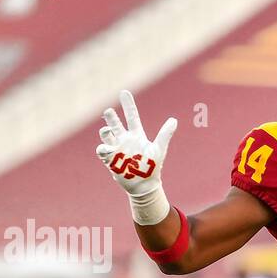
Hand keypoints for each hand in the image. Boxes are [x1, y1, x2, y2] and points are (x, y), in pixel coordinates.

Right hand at [96, 90, 177, 223]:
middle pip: (116, 123)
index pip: (131, 116)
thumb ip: (165, 134)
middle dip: (111, 116)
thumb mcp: (159, 149)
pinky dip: (103, 148)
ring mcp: (117, 148)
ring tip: (107, 130)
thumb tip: (174, 120)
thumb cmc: (152, 167)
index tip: (124, 92)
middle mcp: (125, 139)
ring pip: (106, 134)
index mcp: (137, 135)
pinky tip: (108, 149)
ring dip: (105, 131)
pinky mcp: (110, 158)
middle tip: (109, 111)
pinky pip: (102, 150)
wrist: (144, 185)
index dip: (128, 104)